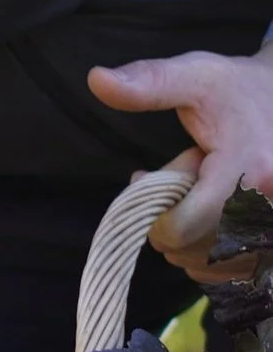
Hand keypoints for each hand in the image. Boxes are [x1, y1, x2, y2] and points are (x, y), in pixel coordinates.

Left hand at [89, 43, 272, 280]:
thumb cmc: (239, 90)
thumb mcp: (197, 75)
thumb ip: (150, 82)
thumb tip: (96, 79)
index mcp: (251, 171)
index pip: (181, 228)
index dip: (155, 213)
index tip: (158, 177)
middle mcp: (271, 206)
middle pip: (191, 250)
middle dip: (172, 221)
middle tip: (187, 183)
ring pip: (209, 266)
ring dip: (192, 239)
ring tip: (206, 196)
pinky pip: (231, 275)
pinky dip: (213, 254)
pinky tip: (220, 219)